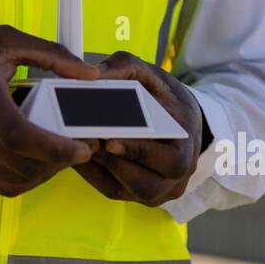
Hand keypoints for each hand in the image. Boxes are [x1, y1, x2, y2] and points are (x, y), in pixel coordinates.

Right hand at [0, 25, 97, 196]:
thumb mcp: (6, 39)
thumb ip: (52, 54)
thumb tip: (90, 75)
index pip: (17, 134)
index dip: (54, 148)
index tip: (83, 147)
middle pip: (21, 163)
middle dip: (60, 161)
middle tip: (82, 147)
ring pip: (15, 180)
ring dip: (46, 172)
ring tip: (60, 151)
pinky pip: (1, 186)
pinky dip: (26, 179)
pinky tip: (37, 160)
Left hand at [72, 51, 207, 206]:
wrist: (177, 119)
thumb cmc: (161, 95)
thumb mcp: (149, 73)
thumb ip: (124, 68)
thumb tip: (93, 75)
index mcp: (188, 143)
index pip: (169, 159)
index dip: (139, 152)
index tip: (109, 140)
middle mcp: (179, 173)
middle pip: (147, 183)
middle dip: (114, 163)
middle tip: (86, 144)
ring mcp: (162, 189)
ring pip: (128, 191)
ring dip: (101, 170)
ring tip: (80, 147)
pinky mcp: (141, 195)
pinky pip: (114, 190)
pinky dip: (93, 174)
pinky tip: (76, 155)